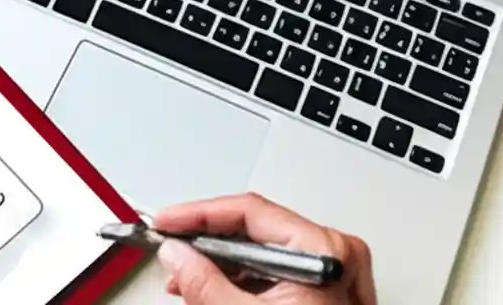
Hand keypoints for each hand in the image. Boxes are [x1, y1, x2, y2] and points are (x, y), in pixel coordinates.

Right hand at [154, 193, 376, 304]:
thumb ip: (204, 283)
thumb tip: (177, 254)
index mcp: (323, 253)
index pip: (250, 213)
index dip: (199, 215)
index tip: (166, 223)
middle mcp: (335, 255)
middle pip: (256, 230)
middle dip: (207, 243)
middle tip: (171, 248)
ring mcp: (335, 273)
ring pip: (264, 252)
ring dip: (222, 264)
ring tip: (187, 278)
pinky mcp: (327, 290)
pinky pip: (277, 271)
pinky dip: (243, 279)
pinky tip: (216, 289)